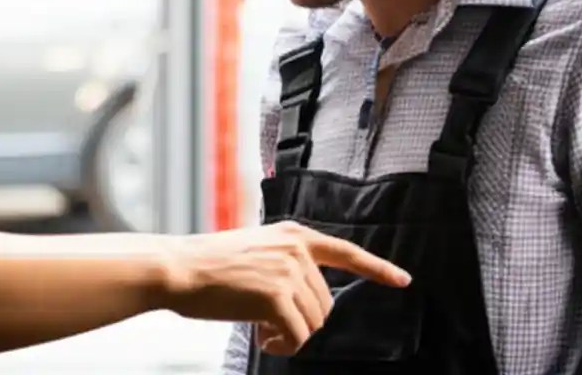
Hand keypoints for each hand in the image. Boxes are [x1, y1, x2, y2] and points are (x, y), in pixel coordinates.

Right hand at [161, 220, 409, 355]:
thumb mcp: (255, 250)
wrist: (178, 268)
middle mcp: (297, 250)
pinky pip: (297, 336)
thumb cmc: (208, 265)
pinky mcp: (275, 297)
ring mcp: (288, 272)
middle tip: (268, 326)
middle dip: (302, 321)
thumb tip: (308, 302)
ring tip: (262, 330)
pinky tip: (262, 339)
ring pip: (313, 323)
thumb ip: (285, 263)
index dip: (378, 268)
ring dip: (291, 336)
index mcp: (294, 235)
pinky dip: (283, 345)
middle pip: (325, 304)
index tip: (403, 279)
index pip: (346, 252)